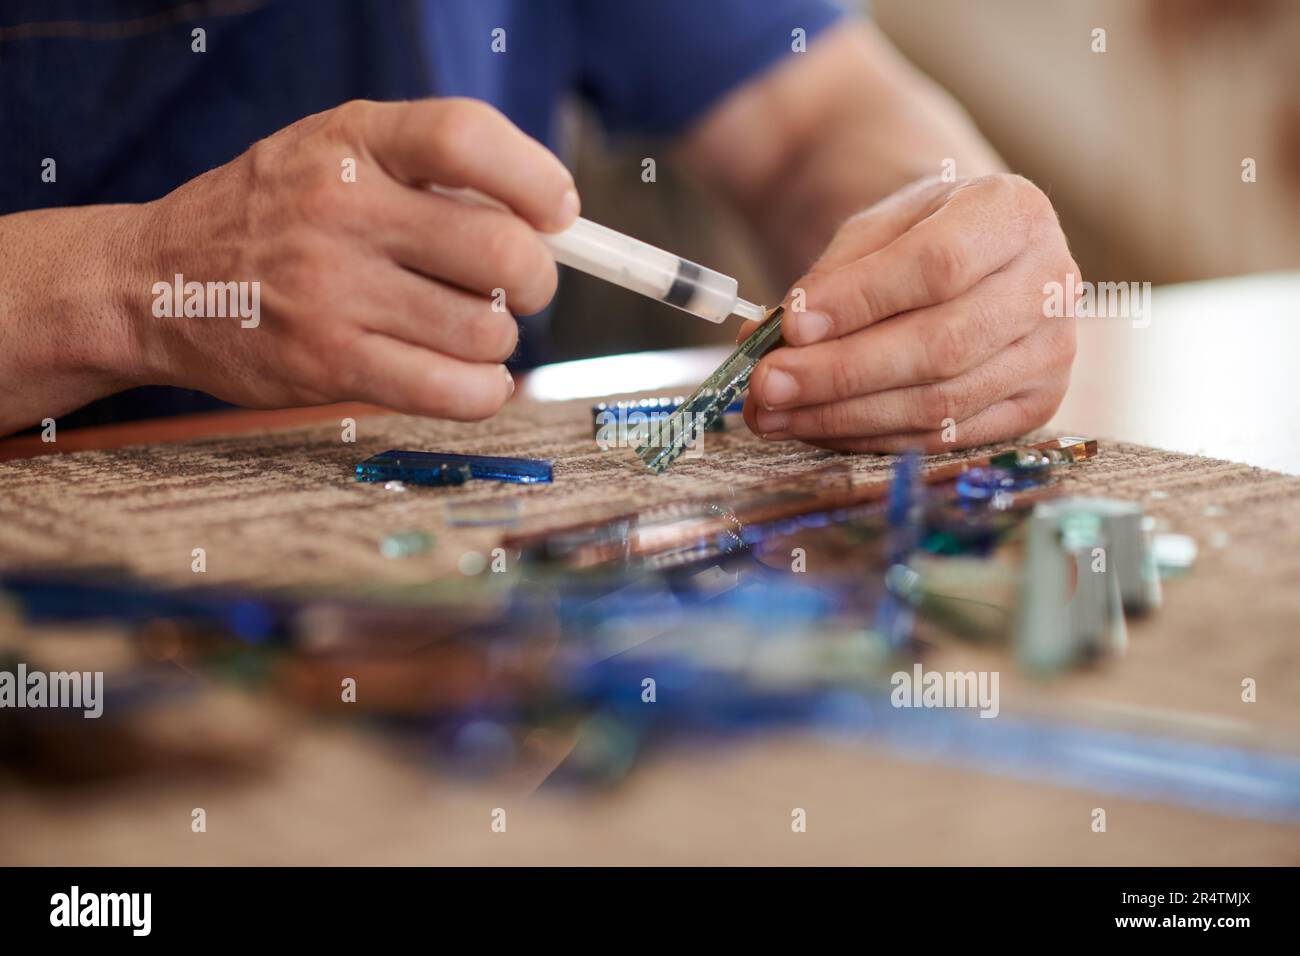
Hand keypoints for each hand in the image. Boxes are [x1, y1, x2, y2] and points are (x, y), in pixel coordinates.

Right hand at [130, 98, 577, 418]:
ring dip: (498, 340)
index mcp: (352, 140)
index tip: (560, 212)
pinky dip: (484, 391)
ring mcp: (332, 292)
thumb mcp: (335, 151)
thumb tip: (549, 221)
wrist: (155, 280)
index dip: (535, 179)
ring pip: (487, 331)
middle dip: (537, 279)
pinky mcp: (328, 364)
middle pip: (503, 251)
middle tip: (521, 287)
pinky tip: (472, 379)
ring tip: (467, 329)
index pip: (467, 139)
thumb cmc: (273, 214)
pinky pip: (453, 391)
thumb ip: (430, 170)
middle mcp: (342, 210)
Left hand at [741, 175, 1076, 452]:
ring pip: (940, 401)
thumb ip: (830, 277)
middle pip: (942, 345)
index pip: (938, 265)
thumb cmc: (920, 235)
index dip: (861, 301)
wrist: (976, 256)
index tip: (791, 324)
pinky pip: (945, 437)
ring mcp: (1051, 353)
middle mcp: (1049, 283)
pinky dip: (871, 437)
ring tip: (773, 412)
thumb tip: (768, 337)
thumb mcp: (876, 228)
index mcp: (1013, 213)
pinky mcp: (1036, 408)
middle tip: (767, 385)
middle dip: (841, 373)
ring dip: (844, 415)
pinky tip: (816, 427)